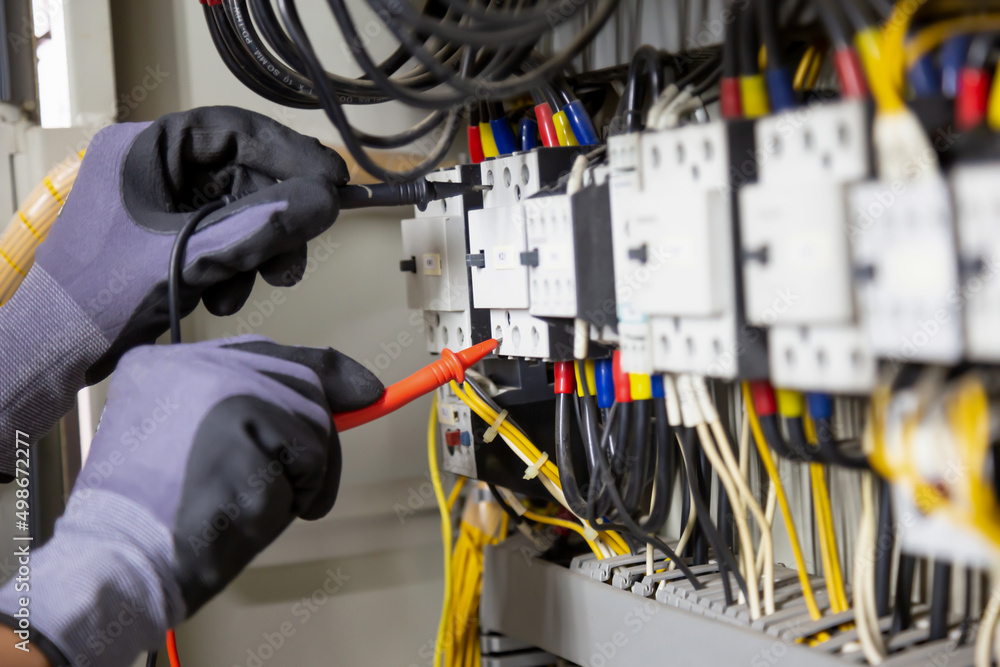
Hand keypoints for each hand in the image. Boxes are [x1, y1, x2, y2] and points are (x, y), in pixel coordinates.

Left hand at [0, 107, 347, 479]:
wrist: (56, 353)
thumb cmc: (99, 297)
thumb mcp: (191, 256)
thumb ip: (262, 226)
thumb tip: (326, 202)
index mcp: (145, 149)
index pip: (234, 132)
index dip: (290, 155)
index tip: (333, 182)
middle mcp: (154, 169)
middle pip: (243, 178)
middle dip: (273, 223)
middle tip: (295, 259)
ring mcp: (160, 206)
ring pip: (238, 215)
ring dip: (253, 255)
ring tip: (247, 292)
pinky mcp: (166, 239)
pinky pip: (221, 241)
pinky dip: (233, 269)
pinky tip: (222, 298)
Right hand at [0, 337, 382, 666]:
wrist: (126, 560)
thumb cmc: (162, 523)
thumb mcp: (192, 448)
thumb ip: (247, 413)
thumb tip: (341, 396)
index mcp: (163, 366)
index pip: (258, 354)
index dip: (316, 372)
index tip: (360, 388)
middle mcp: (190, 360)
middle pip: (296, 375)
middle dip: (322, 426)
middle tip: (326, 464)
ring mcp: (220, 382)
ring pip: (313, 414)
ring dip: (309, 469)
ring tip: (264, 501)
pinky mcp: (248, 414)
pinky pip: (314, 451)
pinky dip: (308, 488)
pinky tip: (267, 507)